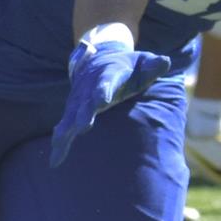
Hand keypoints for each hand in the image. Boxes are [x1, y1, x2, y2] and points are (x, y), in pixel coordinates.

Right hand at [49, 29, 172, 165]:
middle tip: (83, 127)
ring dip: (67, 130)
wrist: (100, 59)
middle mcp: (90, 88)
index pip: (105, 82)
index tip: (102, 100)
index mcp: (109, 75)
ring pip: (71, 116)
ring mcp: (79, 100)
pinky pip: (64, 128)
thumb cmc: (129, 66)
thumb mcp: (142, 62)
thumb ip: (153, 65)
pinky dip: (60, 143)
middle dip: (84, 113)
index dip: (103, 90)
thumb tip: (165, 62)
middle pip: (86, 102)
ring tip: (61, 145)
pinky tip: (56, 161)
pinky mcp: (72, 111)